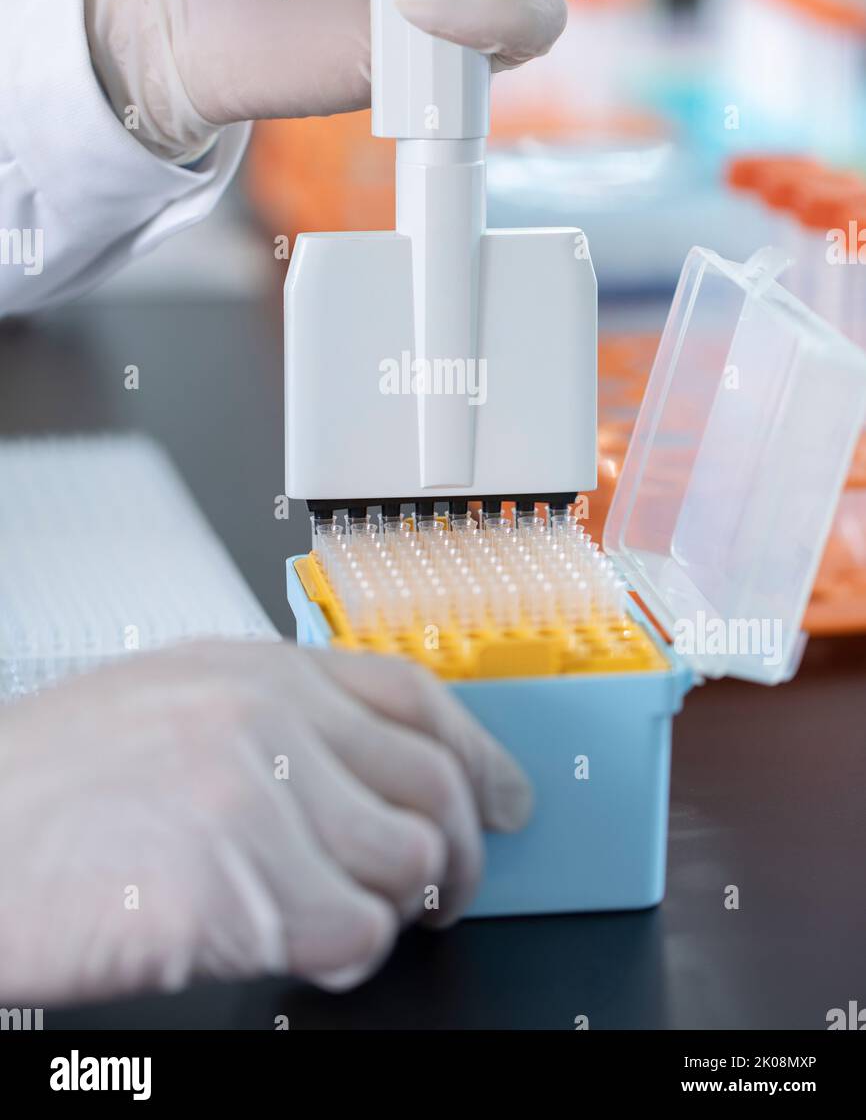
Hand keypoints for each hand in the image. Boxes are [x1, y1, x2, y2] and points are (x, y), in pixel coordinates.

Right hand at [0, 641, 530, 1002]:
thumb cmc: (47, 788)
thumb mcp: (167, 707)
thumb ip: (271, 723)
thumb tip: (371, 776)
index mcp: (253, 669)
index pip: (412, 695)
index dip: (478, 751)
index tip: (508, 797)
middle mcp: (266, 718)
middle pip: (428, 783)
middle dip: (459, 852)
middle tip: (449, 894)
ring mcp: (255, 795)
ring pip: (405, 862)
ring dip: (393, 909)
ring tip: (348, 922)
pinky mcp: (239, 884)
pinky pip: (353, 933)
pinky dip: (345, 953)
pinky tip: (298, 946)